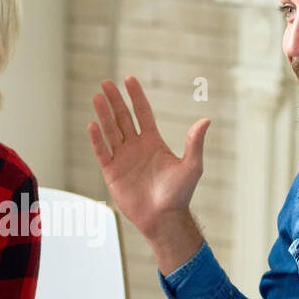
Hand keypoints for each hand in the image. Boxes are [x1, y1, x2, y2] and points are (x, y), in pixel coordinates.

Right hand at [87, 77, 209, 270]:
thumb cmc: (179, 194)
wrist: (163, 219)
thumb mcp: (192, 166)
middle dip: (115, 100)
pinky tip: (92, 125)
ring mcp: (123, 159)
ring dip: (103, 114)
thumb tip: (206, 120)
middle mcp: (136, 147)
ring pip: (110, 131)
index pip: (142, 113)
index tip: (129, 79)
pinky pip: (102, 152)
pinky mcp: (112, 173)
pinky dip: (97, 139)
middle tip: (106, 82)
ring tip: (96, 96)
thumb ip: (195, 143)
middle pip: (123, 118)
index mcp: (153, 142)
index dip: (136, 96)